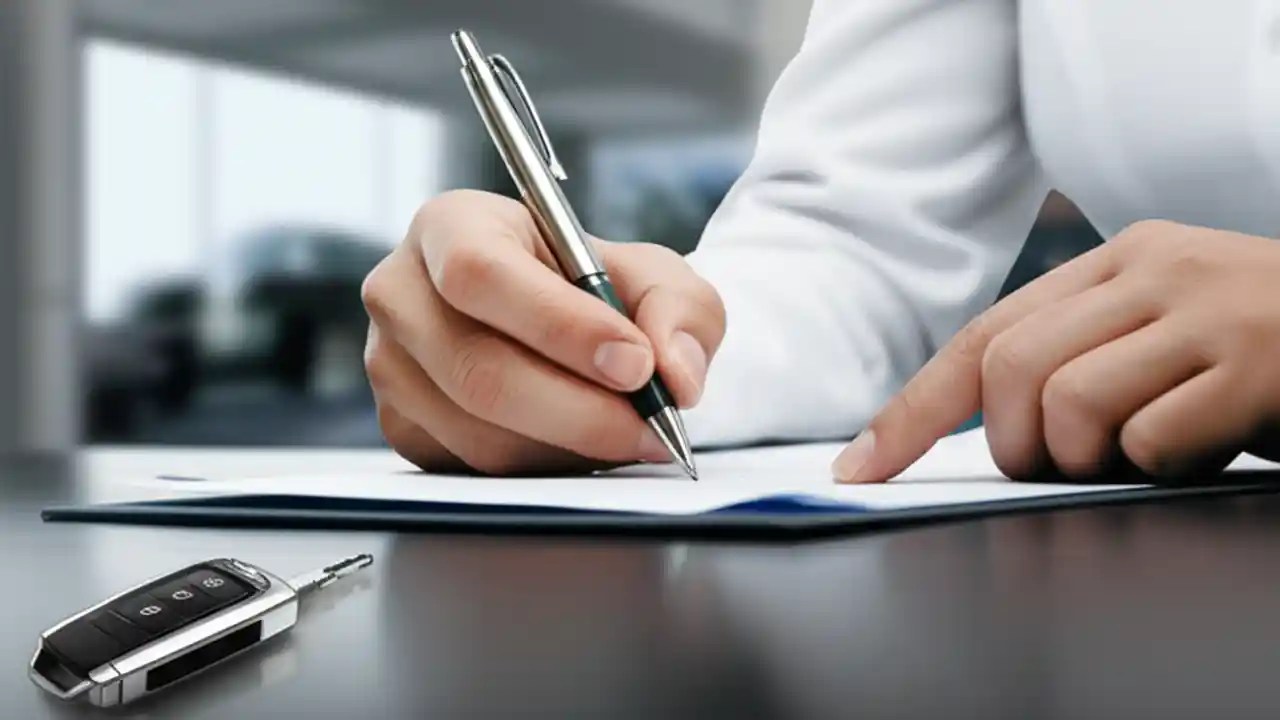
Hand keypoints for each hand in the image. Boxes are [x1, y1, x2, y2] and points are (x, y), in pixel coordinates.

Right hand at [362, 190, 724, 474]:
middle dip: (579, 410)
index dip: (559, 326)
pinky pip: (472, 468)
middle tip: (650, 427)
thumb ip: (678, 309)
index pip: (481, 273)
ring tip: (625, 434)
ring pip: (479, 432)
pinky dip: (542, 467)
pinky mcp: (400, 426)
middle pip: (476, 368)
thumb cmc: (593, 288)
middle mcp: (402, 291)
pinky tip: (578, 443)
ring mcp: (390, 365)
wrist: (561, 328)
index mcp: (451, 225)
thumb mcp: (652, 274)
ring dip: (568, 446)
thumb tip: (675, 375)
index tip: (635, 364)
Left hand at [833, 220, 1279, 482]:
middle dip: (1009, 445)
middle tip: (1053, 466)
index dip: (910, 410)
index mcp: (1114, 262)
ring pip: (1071, 407)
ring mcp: (1209, 312)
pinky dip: (1158, 465)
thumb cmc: (1252, 351)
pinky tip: (1199, 447)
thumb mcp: (1157, 334)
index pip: (981, 336)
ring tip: (1140, 454)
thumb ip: (1076, 358)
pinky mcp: (1258, 362)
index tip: (860, 468)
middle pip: (1009, 371)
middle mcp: (1154, 272)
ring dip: (1084, 459)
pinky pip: (1154, 439)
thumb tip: (979, 432)